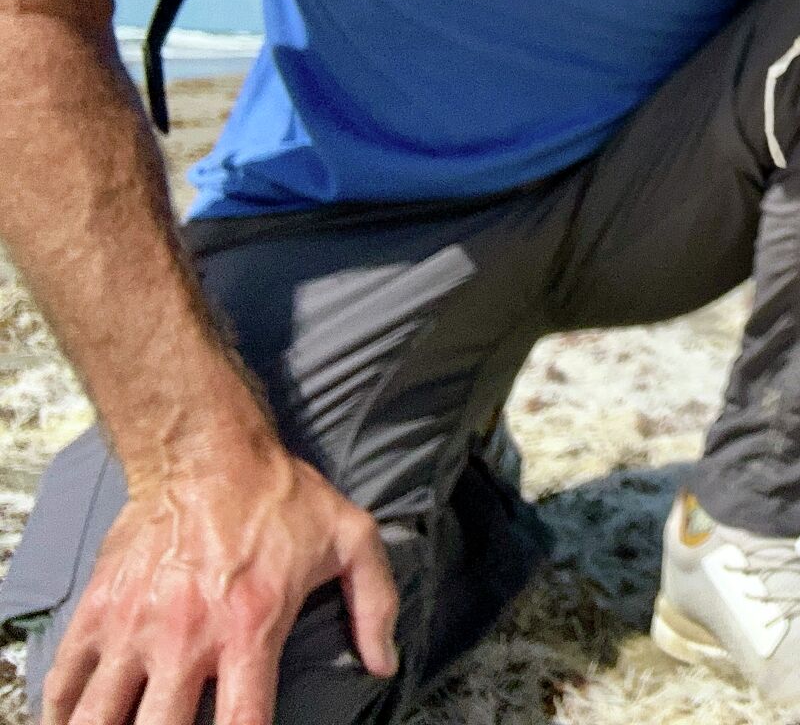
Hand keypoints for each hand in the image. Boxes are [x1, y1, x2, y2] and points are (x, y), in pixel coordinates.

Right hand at [41, 447, 397, 724]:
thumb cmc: (279, 495)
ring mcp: (135, 627)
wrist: (205, 451)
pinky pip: (64, 683)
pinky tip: (78, 722)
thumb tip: (384, 663)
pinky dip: (64, 712)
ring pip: (98, 719)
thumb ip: (375, 604)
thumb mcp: (351, 538)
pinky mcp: (98, 612)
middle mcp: (188, 637)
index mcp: (250, 628)